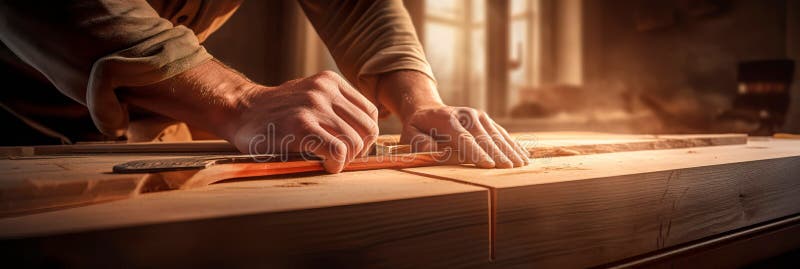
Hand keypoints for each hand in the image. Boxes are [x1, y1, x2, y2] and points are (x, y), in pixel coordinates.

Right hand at [122, 62, 377, 173]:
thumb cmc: (275, 112)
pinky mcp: (301, 127)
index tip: (349, 146)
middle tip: (340, 157)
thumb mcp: (309, 96)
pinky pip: (338, 151)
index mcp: (330, 81)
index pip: (370, 112)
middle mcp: (324, 91)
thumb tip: (366, 134)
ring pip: (355, 141)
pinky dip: (336, 163)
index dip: (364, 134)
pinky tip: (325, 165)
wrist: (238, 111)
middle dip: (359, 149)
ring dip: (346, 159)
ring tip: (329, 161)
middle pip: (367, 128)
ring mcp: (313, 107)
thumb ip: (336, 107)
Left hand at [372, 70, 528, 168]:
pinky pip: (501, 133)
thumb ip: (419, 143)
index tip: (488, 165)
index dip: (477, 153)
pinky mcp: (486, 120)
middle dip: (498, 153)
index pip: (464, 139)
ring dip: (510, 149)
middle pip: (484, 137)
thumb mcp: (409, 135)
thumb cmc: (417, 128)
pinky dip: (512, 144)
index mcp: (447, 120)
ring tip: (522, 164)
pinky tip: (523, 155)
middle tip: (510, 168)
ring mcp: (478, 116)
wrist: (427, 110)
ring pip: (497, 134)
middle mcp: (466, 115)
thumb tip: (431, 150)